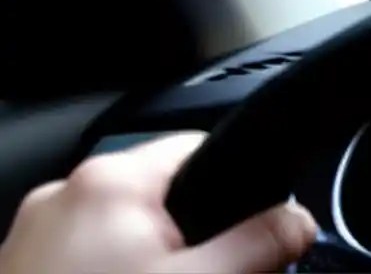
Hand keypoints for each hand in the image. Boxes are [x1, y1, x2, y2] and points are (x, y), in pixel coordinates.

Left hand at [0, 132, 316, 273]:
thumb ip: (258, 245)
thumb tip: (299, 221)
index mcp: (110, 181)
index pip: (199, 151)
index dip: (237, 192)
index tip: (251, 235)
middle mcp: (64, 196)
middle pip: (164, 200)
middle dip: (194, 240)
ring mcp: (34, 236)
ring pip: (124, 235)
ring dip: (154, 262)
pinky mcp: (22, 269)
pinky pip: (89, 259)